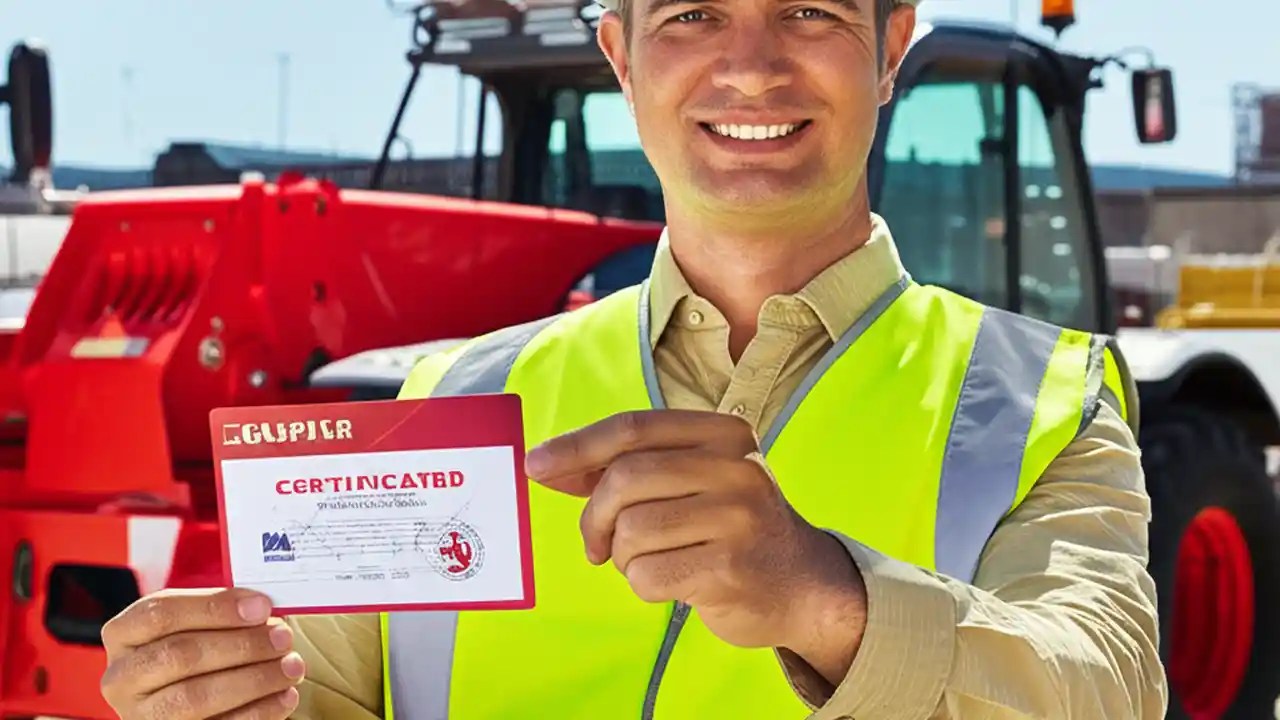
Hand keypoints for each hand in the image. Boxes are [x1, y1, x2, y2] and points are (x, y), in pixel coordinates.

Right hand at [100, 587, 304, 718]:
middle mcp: (123, 677)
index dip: (215, 608)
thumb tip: (262, 608)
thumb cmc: (195, 648)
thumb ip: (221, 612)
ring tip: (291, 667)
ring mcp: (141, 714)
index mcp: (124, 634)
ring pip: (195, 697)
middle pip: (180, 655)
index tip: (262, 607)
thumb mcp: (196, 622)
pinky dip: (257, 712)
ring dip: (254, 680)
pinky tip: (284, 696)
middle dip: (241, 645)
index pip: (162, 613)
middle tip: (283, 638)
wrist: (183, 697)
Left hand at [525, 409, 867, 678]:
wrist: (803, 583)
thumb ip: (625, 468)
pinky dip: (643, 584)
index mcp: (724, 433)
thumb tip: (545, 465)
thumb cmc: (730, 527)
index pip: (633, 428)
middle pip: (625, 479)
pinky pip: (648, 575)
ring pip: (631, 531)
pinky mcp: (731, 569)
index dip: (577, 447)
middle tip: (597, 543)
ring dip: (624, 557)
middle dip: (595, 517)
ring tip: (652, 561)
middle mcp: (736, 468)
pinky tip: (673, 582)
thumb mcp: (692, 480)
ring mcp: (737, 518)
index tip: (535, 466)